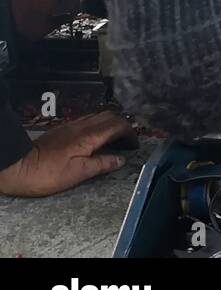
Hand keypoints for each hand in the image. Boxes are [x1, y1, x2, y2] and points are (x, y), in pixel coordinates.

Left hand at [0, 111, 132, 196]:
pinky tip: (96, 140)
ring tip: (115, 141)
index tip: (134, 145)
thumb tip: (120, 159)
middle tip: (128, 142)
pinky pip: (87, 121)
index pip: (117, 125)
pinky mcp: (62, 130)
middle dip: (123, 126)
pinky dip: (99, 127)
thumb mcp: (78, 174)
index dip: (130, 133)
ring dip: (111, 125)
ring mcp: (70, 127)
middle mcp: (81, 127)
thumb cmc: (47, 174)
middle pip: (109, 116)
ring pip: (98, 116)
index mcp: (88, 137)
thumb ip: (102, 164)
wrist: (17, 167)